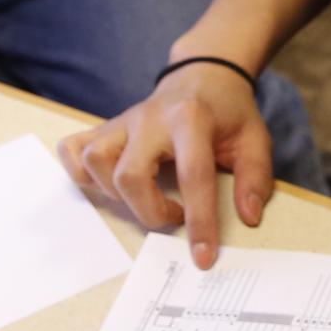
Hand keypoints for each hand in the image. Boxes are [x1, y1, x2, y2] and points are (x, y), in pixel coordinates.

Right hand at [57, 60, 273, 267]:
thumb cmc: (228, 113)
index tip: (203, 256)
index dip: (199, 222)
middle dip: (149, 211)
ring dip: (115, 193)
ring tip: (143, 197)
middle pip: (129, 174)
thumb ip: (256, 178)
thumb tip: (248, 216)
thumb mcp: (255, 139)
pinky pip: (74, 148)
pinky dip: (79, 172)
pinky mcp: (106, 126)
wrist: (203, 75)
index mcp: (192, 120)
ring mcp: (124, 122)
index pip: (193, 176)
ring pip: (96, 161)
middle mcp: (151, 119)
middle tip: (174, 215)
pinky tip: (105, 183)